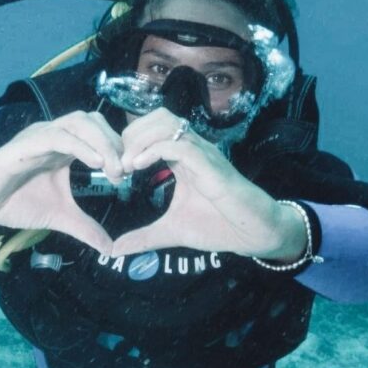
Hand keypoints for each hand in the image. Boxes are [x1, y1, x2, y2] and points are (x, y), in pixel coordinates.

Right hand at [0, 111, 124, 253]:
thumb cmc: (14, 202)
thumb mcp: (58, 217)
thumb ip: (85, 228)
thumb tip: (111, 249)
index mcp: (64, 147)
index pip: (99, 132)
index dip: (118, 147)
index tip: (131, 173)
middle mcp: (53, 135)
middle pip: (93, 120)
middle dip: (115, 142)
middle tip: (126, 171)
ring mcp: (38, 137)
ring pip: (78, 123)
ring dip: (102, 143)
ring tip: (114, 168)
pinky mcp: (23, 146)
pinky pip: (55, 137)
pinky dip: (79, 145)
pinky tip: (95, 163)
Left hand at [112, 108, 307, 259]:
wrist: (254, 234)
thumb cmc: (219, 227)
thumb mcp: (172, 232)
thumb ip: (144, 237)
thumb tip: (115, 250)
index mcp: (182, 158)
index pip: (150, 129)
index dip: (126, 143)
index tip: (114, 171)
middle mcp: (192, 148)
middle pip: (156, 117)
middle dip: (129, 136)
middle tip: (117, 166)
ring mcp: (203, 153)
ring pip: (166, 122)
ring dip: (140, 139)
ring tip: (126, 166)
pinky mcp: (210, 165)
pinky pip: (180, 143)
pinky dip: (155, 149)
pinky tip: (139, 167)